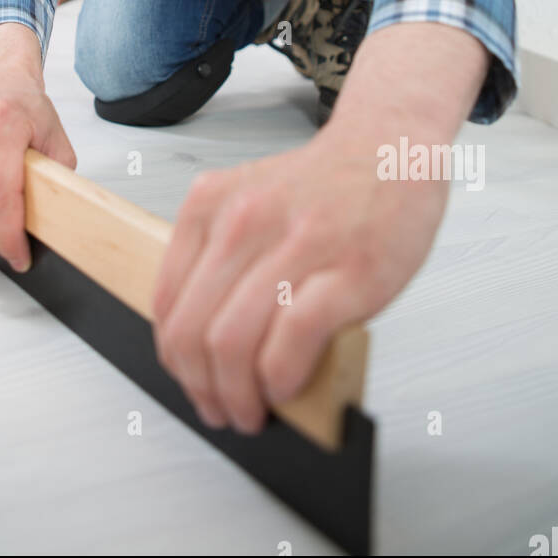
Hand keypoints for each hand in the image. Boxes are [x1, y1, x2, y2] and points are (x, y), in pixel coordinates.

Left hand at [151, 130, 448, 432]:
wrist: (390, 146)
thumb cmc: (326, 184)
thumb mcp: (246, 198)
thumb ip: (218, 254)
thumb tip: (202, 340)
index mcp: (210, 206)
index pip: (167, 303)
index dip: (176, 361)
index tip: (193, 383)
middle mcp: (243, 222)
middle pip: (193, 332)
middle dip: (202, 389)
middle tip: (223, 410)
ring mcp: (295, 246)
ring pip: (232, 343)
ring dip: (239, 396)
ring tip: (254, 410)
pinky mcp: (347, 272)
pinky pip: (291, 340)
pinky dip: (281, 379)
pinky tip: (287, 387)